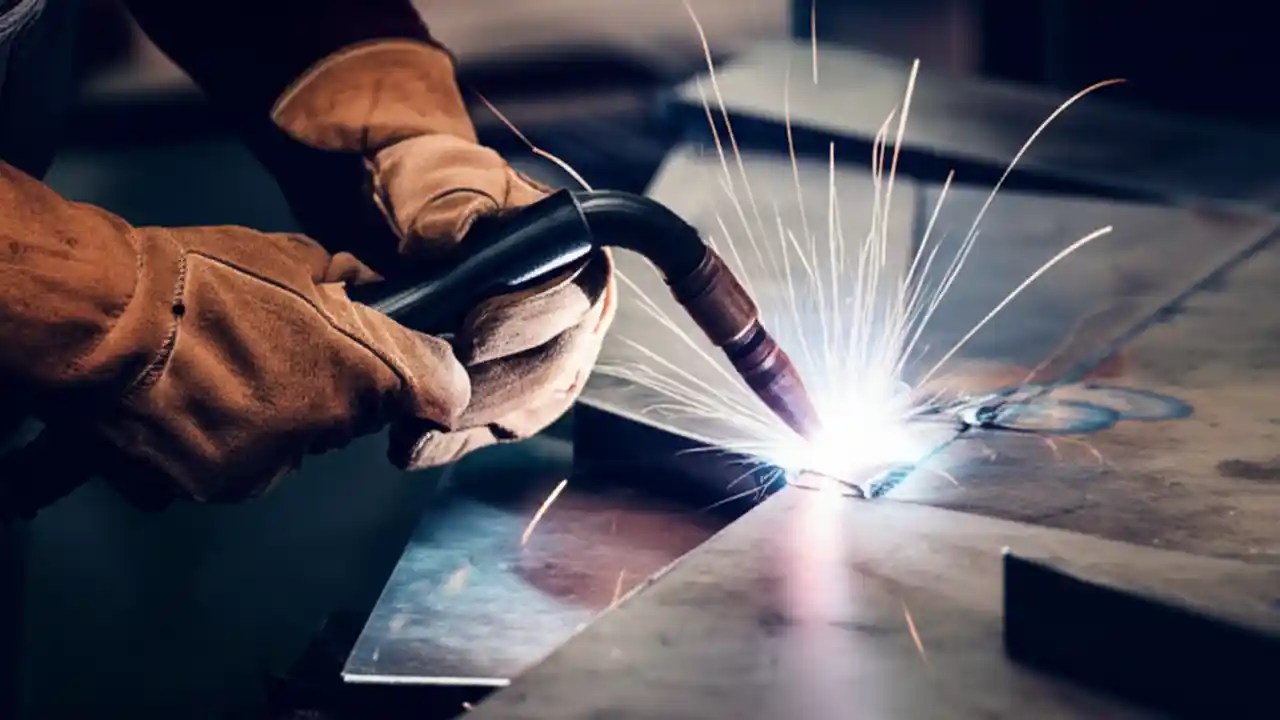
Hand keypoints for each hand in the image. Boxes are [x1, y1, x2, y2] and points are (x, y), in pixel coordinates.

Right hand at [3, 189, 471, 506]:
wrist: (108, 321)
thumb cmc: (200, 277)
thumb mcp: (289, 256)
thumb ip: (341, 281)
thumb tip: (363, 286)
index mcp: (364, 365)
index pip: (439, 390)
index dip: (435, 382)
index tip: (427, 379)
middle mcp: (332, 424)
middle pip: (358, 417)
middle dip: (336, 391)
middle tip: (285, 353)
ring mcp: (277, 461)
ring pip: (299, 445)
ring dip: (280, 420)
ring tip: (227, 376)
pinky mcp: (224, 487)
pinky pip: (247, 467)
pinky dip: (231, 444)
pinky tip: (198, 406)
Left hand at [272, 39, 616, 467]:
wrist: (395, 220)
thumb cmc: (429, 188)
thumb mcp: (435, 175)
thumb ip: (446, 200)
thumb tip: (447, 235)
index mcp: (575, 253)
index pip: (573, 299)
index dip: (526, 322)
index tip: (469, 336)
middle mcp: (576, 313)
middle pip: (556, 366)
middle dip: (493, 387)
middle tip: (433, 391)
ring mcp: (548, 359)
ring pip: (530, 409)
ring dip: (472, 423)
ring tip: (414, 428)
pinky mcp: (515, 396)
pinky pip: (497, 430)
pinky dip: (455, 443)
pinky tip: (414, 445)